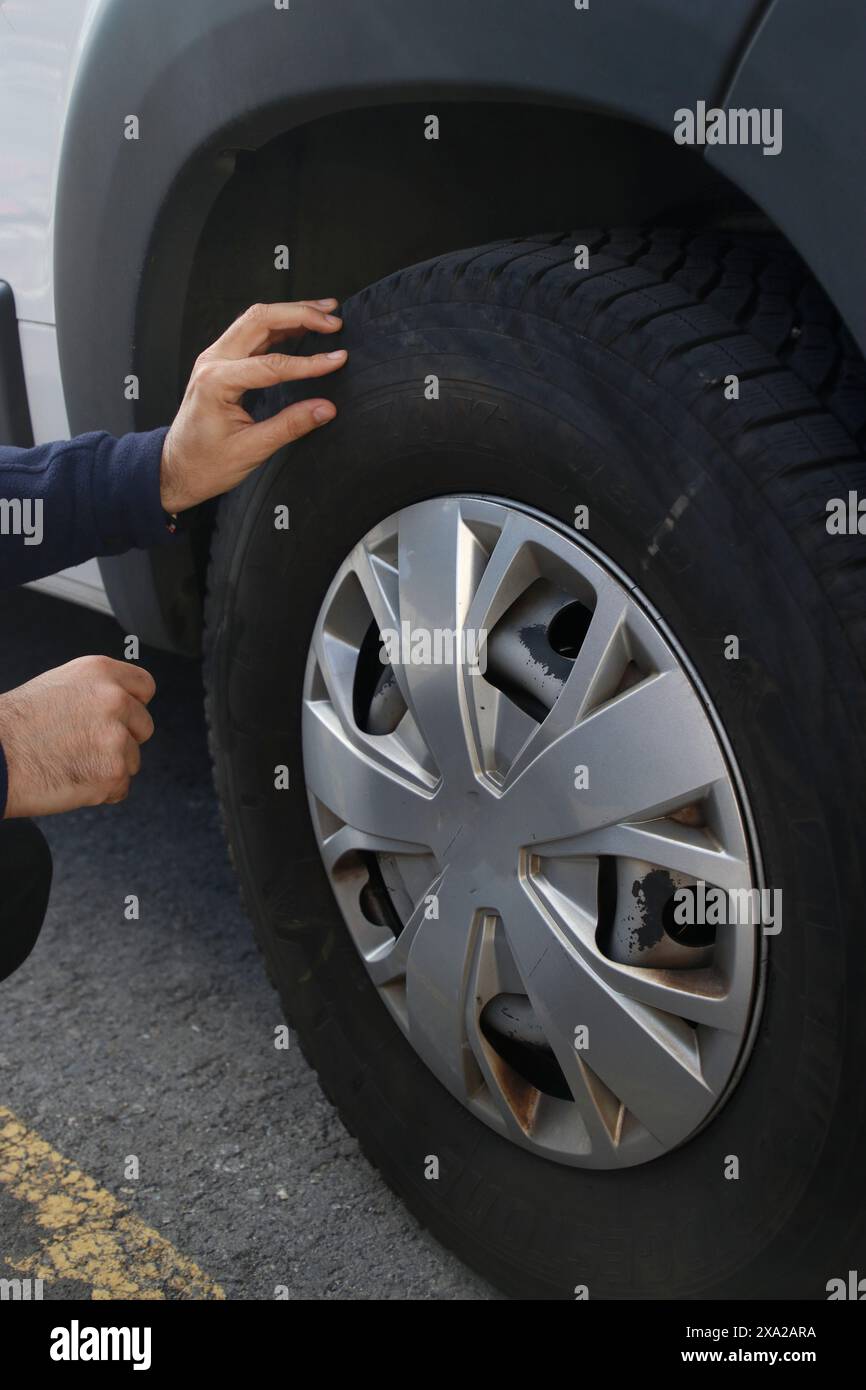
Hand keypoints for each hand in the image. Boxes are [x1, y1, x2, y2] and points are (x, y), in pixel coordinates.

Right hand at [0, 656, 155, 816]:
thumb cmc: (16, 725)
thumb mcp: (60, 684)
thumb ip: (97, 690)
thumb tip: (124, 703)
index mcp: (101, 672)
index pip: (145, 687)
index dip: (133, 705)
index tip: (120, 718)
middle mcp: (114, 700)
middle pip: (144, 726)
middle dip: (122, 739)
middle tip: (84, 745)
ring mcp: (116, 737)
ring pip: (133, 760)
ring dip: (109, 766)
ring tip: (72, 761)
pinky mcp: (112, 772)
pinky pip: (121, 788)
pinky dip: (101, 791)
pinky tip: (73, 779)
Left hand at [159, 299, 346, 512]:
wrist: (176, 469)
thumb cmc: (205, 463)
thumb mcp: (251, 449)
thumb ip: (290, 426)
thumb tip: (326, 409)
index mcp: (216, 382)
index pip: (272, 364)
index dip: (309, 362)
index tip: (337, 360)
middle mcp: (212, 361)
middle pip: (260, 320)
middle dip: (300, 314)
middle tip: (333, 320)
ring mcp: (215, 358)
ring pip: (256, 321)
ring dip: (291, 313)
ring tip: (324, 313)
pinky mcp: (222, 363)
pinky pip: (252, 334)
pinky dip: (279, 326)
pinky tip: (301, 327)